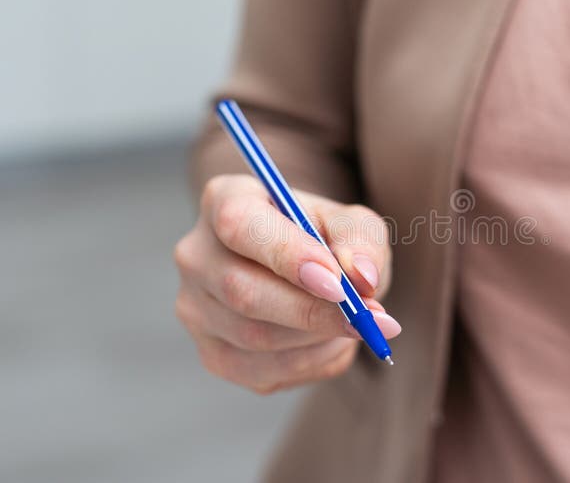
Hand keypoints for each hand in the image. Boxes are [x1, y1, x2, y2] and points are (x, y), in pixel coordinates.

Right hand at [173, 174, 400, 393]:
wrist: (306, 267)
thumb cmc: (325, 236)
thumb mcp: (351, 222)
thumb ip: (360, 240)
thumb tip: (363, 278)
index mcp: (223, 200)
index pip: (239, 226)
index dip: (288, 256)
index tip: (339, 282)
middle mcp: (197, 255)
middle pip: (242, 292)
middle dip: (313, 311)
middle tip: (368, 319)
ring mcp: (196, 310)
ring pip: (255, 338)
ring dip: (318, 338)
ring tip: (356, 324)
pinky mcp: (213, 354)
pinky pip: (263, 372)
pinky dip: (312, 362)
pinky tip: (333, 342)